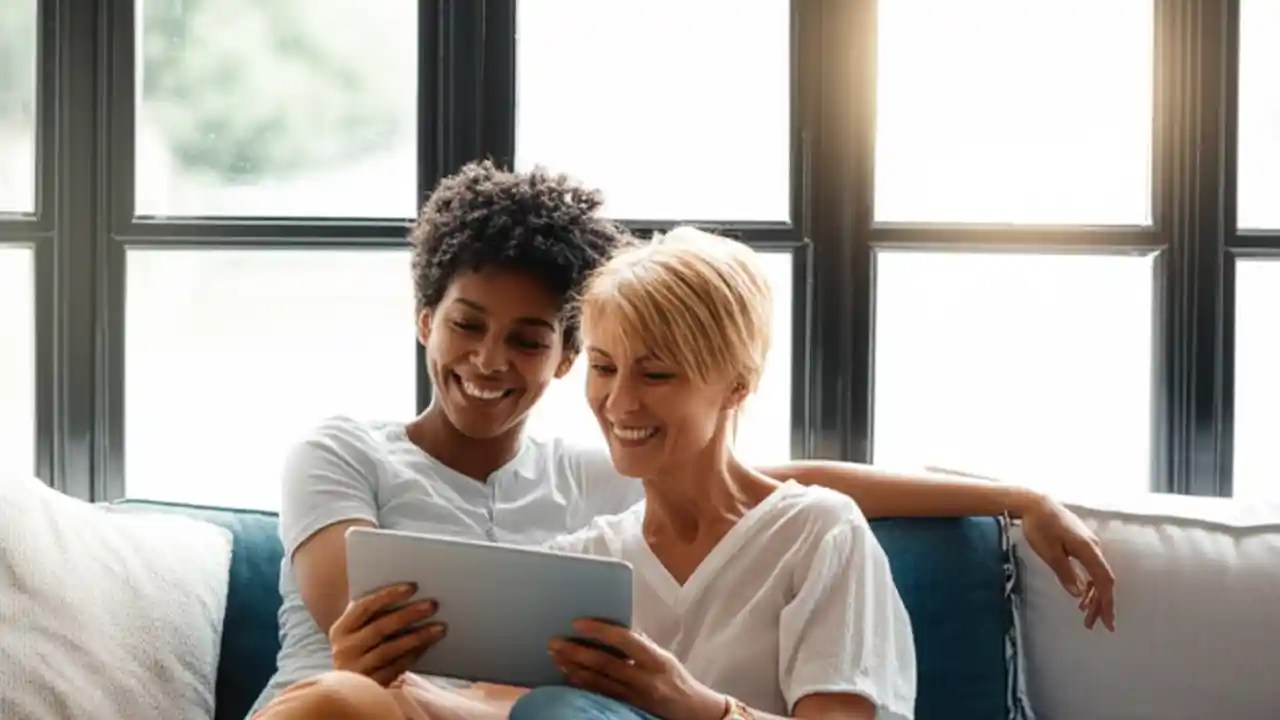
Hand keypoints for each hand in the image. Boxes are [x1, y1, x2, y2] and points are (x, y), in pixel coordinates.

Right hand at [328, 582, 445, 684]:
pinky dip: (414, 654)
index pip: (364, 607)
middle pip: (379, 628)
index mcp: (340, 629)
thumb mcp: (357, 630)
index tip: (412, 587)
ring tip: (439, 628)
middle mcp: (344, 649)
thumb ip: (373, 613)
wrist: (350, 687)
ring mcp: (357, 669)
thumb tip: (408, 590)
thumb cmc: (360, 647)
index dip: (387, 595)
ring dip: (417, 637)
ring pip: (390, 650)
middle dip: (407, 615)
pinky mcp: (371, 685)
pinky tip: (429, 644)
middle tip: (432, 605)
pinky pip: (396, 667)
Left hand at [548, 620, 725, 719]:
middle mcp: (645, 679)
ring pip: (598, 682)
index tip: (578, 623)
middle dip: (576, 651)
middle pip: (605, 663)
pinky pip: (600, 695)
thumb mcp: (664, 657)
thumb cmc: (676, 679)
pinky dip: (582, 685)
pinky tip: (568, 676)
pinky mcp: (628, 710)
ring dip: (573, 668)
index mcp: (656, 660)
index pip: (625, 641)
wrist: (693, 713)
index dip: (600, 631)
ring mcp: (635, 697)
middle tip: (554, 642)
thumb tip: (616, 627)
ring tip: (556, 657)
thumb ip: (641, 644)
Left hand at [1019, 494, 1115, 631]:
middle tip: (1092, 624)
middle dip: (1099, 604)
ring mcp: (1088, 545)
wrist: (1035, 503)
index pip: (1103, 582)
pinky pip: (1090, 567)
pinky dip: (1088, 582)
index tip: (1108, 622)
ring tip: (1085, 615)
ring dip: (1092, 595)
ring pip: (1096, 575)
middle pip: (1102, 581)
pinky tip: (1082, 594)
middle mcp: (1093, 547)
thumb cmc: (1040, 526)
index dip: (1107, 603)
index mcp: (1088, 550)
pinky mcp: (1081, 543)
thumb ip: (1065, 574)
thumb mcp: (1049, 553)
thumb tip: (1079, 594)